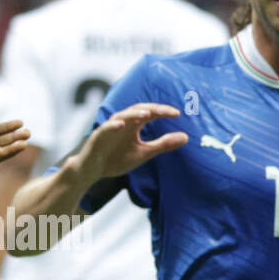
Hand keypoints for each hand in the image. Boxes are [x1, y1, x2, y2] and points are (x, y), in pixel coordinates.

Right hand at [67, 102, 186, 184]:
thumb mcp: (144, 153)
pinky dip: (113, 125)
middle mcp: (121, 123)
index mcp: (133, 125)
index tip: (177, 114)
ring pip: (121, 116)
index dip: (162, 111)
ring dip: (133, 114)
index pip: (149, 113)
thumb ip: (162, 144)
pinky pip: (105, 129)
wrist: (92, 170)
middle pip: (137, 110)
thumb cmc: (116, 159)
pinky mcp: (98, 137)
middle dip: (152, 109)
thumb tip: (186, 137)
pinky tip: (122, 124)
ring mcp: (109, 129)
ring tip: (147, 114)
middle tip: (167, 111)